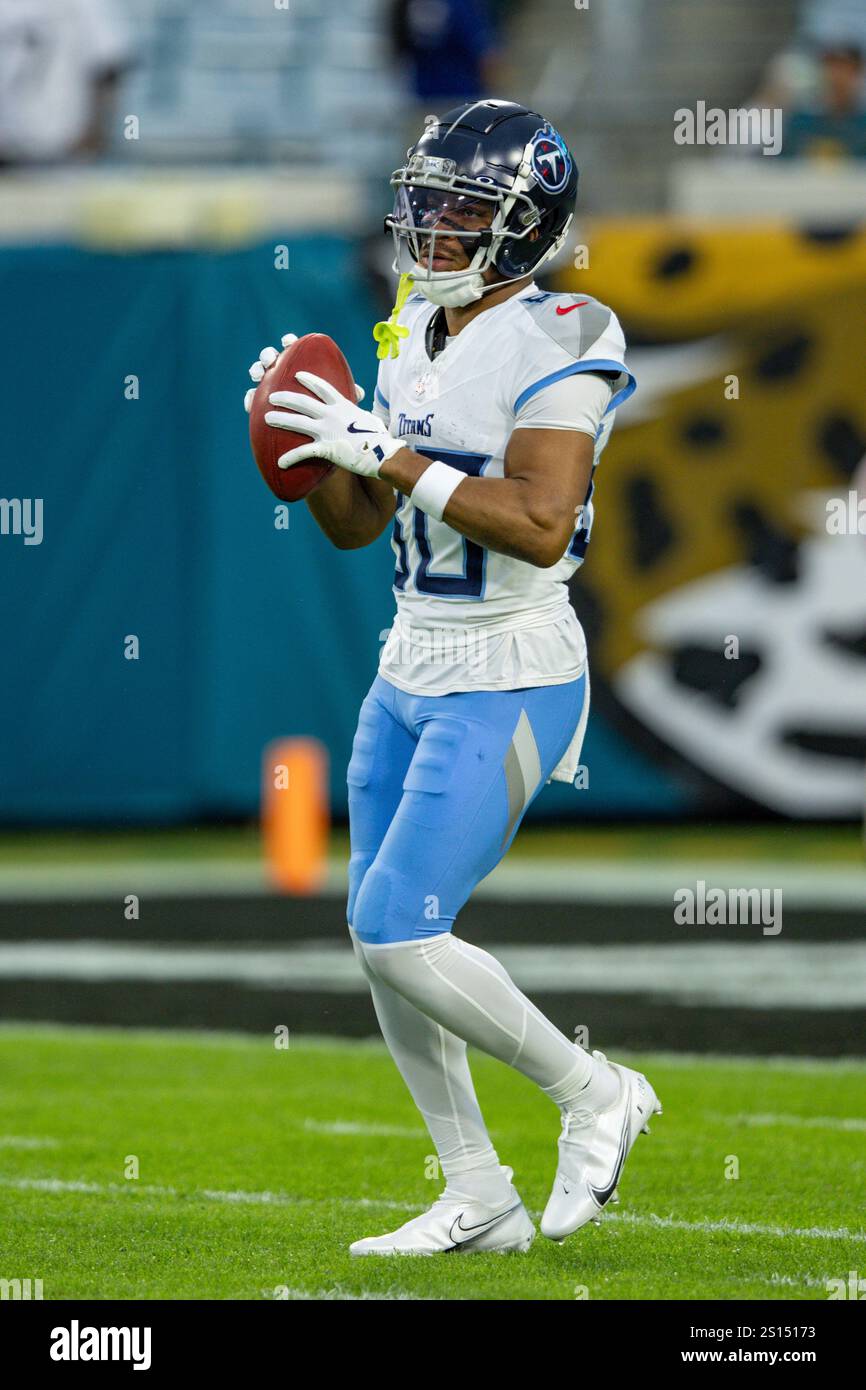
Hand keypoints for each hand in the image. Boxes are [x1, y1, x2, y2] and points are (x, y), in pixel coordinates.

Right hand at [244, 333, 365, 413]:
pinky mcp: (261, 402)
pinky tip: (249, 405)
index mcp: (299, 365)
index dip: (289, 341)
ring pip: (259, 373)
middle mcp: (282, 371)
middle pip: (271, 356)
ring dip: (256, 370)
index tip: (288, 342)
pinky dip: (249, 399)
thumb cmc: (328, 410)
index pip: (293, 347)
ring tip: (258, 376)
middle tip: (271, 360)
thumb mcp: (339, 403)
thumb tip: (360, 393)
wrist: (314, 429)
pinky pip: (252, 398)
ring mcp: (270, 385)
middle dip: (268, 354)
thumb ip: (347, 393)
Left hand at [265, 371, 402, 478]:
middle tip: (272, 396)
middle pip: (304, 402)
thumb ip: (359, 415)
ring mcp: (328, 430)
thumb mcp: (369, 419)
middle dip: (286, 397)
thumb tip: (363, 415)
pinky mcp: (327, 448)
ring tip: (266, 418)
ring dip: (281, 419)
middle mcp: (332, 415)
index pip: (323, 388)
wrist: (383, 453)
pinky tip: (280, 462)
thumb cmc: (380, 438)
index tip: (297, 375)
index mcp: (343, 406)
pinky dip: (291, 457)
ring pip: (298, 422)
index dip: (309, 380)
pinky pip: (304, 452)